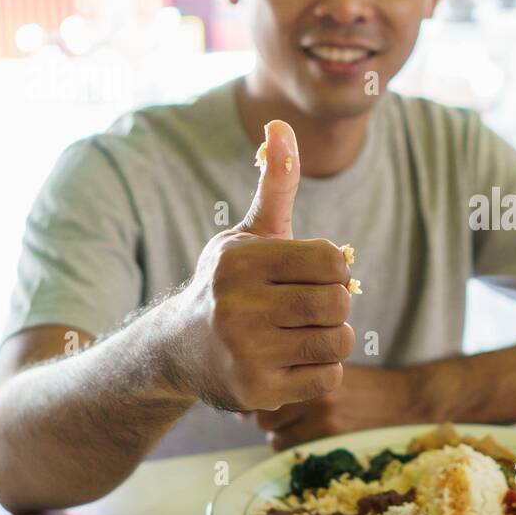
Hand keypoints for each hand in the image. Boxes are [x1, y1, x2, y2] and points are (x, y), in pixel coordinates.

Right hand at [164, 120, 355, 411]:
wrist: (176, 351)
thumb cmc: (228, 286)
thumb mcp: (247, 235)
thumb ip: (275, 183)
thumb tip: (279, 123)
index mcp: (241, 262)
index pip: (333, 261)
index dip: (335, 271)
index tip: (314, 277)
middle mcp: (238, 306)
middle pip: (339, 303)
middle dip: (334, 306)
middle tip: (310, 310)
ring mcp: (246, 351)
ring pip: (338, 341)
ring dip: (332, 339)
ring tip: (303, 334)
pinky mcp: (256, 391)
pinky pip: (329, 378)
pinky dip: (322, 371)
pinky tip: (294, 362)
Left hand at [243, 365, 430, 451]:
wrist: (405, 400)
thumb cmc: (361, 384)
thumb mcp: (330, 365)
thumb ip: (295, 373)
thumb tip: (245, 404)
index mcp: (313, 358)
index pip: (264, 376)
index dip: (264, 387)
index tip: (269, 390)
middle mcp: (313, 380)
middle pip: (262, 404)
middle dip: (269, 411)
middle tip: (288, 411)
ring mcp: (321, 409)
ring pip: (271, 429)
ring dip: (279, 430)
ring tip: (300, 424)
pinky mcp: (329, 433)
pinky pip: (286, 446)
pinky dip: (291, 444)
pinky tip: (309, 435)